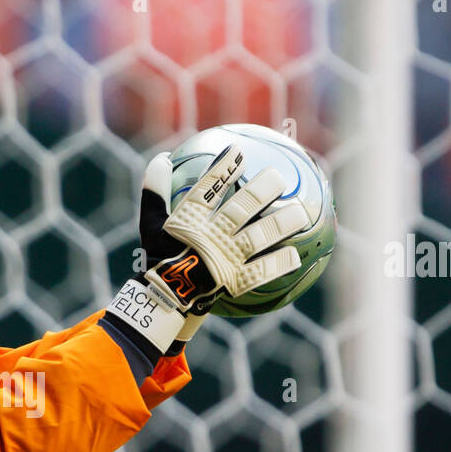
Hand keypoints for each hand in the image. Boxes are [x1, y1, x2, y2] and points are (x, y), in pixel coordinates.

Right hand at [107, 145, 307, 356]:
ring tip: (301, 213)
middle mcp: (211, 238)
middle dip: (260, 192)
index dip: (221, 169)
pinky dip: (277, 264)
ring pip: (257, 238)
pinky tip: (296, 256)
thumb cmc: (160, 257)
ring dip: (280, 225)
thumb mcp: (150, 224)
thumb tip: (161, 157)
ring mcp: (225, 260)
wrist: (164, 299)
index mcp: (189, 222)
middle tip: (279, 177)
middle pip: (240, 210)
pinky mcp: (235, 281)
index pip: (206, 190)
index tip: (237, 152)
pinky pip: (260, 272)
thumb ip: (155, 192)